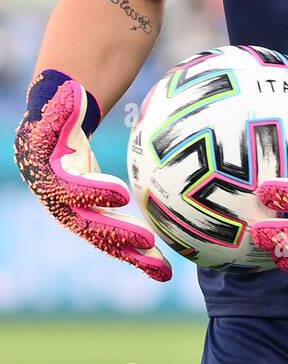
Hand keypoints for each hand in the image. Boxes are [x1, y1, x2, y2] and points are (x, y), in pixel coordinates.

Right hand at [14, 69, 171, 281]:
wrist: (53, 135)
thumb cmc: (62, 112)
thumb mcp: (61, 105)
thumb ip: (64, 104)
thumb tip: (70, 93)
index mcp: (50, 173)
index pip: (69, 187)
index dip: (91, 192)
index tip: (119, 192)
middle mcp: (59, 201)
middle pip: (87, 223)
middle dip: (117, 234)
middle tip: (148, 242)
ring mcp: (75, 214)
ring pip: (104, 239)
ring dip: (133, 256)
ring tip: (163, 270)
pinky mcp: (92, 220)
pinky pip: (115, 240)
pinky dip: (138, 254)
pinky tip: (163, 269)